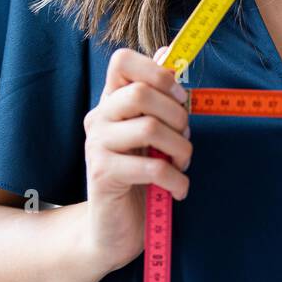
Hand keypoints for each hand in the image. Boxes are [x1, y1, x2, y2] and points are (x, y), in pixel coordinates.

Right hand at [81, 46, 192, 272]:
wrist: (113, 230)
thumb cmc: (139, 178)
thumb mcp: (154, 134)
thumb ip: (160, 97)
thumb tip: (170, 50)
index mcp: (112, 102)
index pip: (121, 61)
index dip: (156, 71)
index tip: (179, 96)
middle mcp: (99, 118)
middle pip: (140, 92)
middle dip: (177, 114)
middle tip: (184, 137)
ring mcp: (97, 146)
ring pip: (150, 128)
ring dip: (181, 149)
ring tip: (182, 165)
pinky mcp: (102, 175)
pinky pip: (152, 168)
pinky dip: (176, 180)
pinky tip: (178, 189)